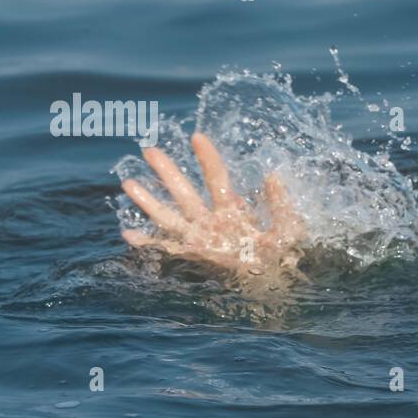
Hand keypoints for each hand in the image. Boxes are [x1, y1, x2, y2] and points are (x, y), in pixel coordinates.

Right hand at [121, 132, 304, 278]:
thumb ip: (281, 204)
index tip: (197, 136)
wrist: (275, 281)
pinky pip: (166, 249)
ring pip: (169, 216)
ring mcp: (200, 237)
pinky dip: (147, 243)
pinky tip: (129, 233)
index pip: (216, 177)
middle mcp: (210, 219)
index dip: (207, 157)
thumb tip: (271, 175)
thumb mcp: (289, 227)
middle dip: (167, 171)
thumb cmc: (283, 253)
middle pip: (184, 191)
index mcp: (231, 208)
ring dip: (149, 201)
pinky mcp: (195, 256)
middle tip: (149, 150)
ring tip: (128, 183)